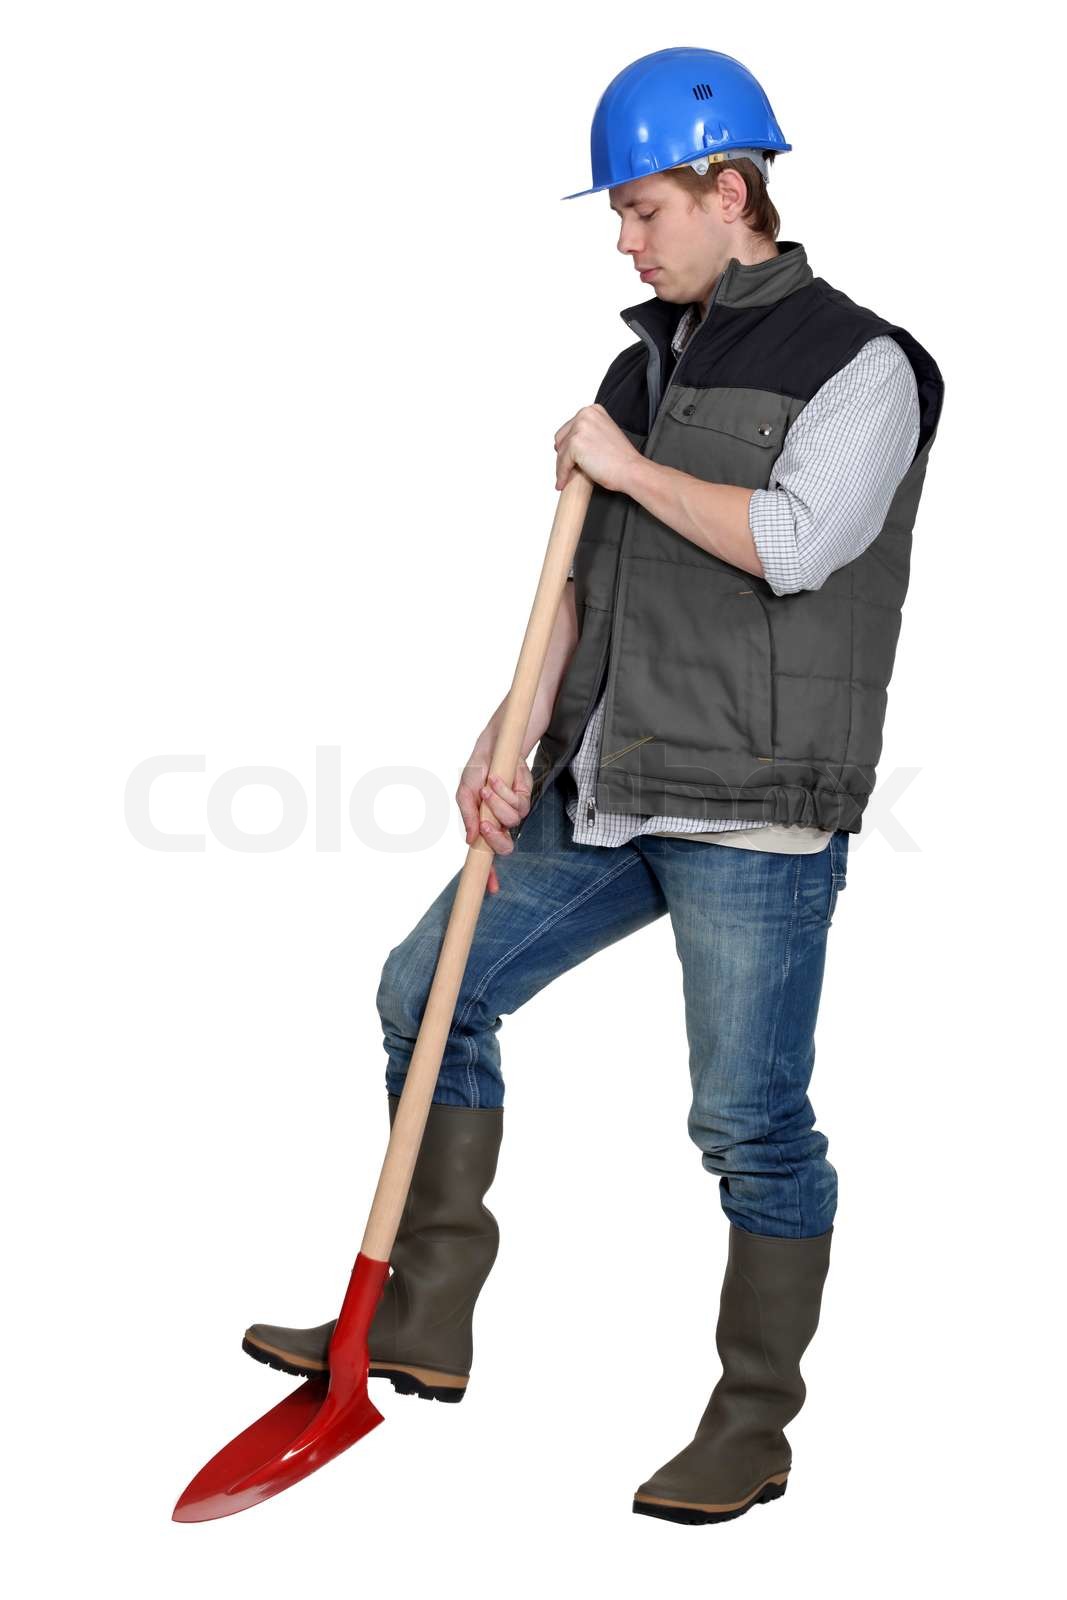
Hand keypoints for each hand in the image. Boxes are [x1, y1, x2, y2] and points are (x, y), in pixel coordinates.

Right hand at [457, 750, 533, 894]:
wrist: (493, 745)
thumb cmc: (477, 769)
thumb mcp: (465, 791)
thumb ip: (467, 815)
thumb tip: (469, 839)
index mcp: (482, 826)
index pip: (486, 855)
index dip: (489, 873)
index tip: (491, 887)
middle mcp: (499, 822)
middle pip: (505, 847)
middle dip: (496, 839)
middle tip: (485, 826)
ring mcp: (513, 810)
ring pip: (512, 822)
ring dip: (498, 805)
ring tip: (487, 788)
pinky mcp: (526, 795)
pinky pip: (520, 803)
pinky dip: (506, 791)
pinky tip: (496, 779)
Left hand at [553, 403, 640, 493]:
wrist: (631, 469)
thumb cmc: (621, 458)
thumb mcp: (604, 435)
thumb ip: (588, 433)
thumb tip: (569, 444)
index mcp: (592, 410)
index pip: (569, 428)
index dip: (567, 446)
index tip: (568, 458)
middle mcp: (585, 414)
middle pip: (561, 438)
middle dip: (563, 455)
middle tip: (568, 468)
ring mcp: (579, 428)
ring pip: (560, 452)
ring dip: (561, 467)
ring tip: (566, 478)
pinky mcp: (575, 443)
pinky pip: (562, 463)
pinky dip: (561, 475)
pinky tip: (562, 483)